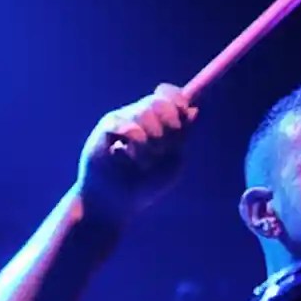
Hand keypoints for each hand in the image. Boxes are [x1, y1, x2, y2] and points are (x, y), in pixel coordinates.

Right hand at [75, 83, 198, 222]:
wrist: (115, 204)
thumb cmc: (144, 186)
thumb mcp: (172, 162)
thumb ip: (182, 137)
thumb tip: (194, 110)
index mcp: (157, 122)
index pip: (169, 96)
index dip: (178, 100)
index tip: (184, 111)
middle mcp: (138, 117)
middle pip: (159, 102)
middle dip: (169, 124)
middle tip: (165, 149)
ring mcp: (121, 120)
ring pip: (145, 112)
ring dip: (152, 142)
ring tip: (142, 163)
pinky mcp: (105, 128)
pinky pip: (129, 127)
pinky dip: (135, 145)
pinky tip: (124, 157)